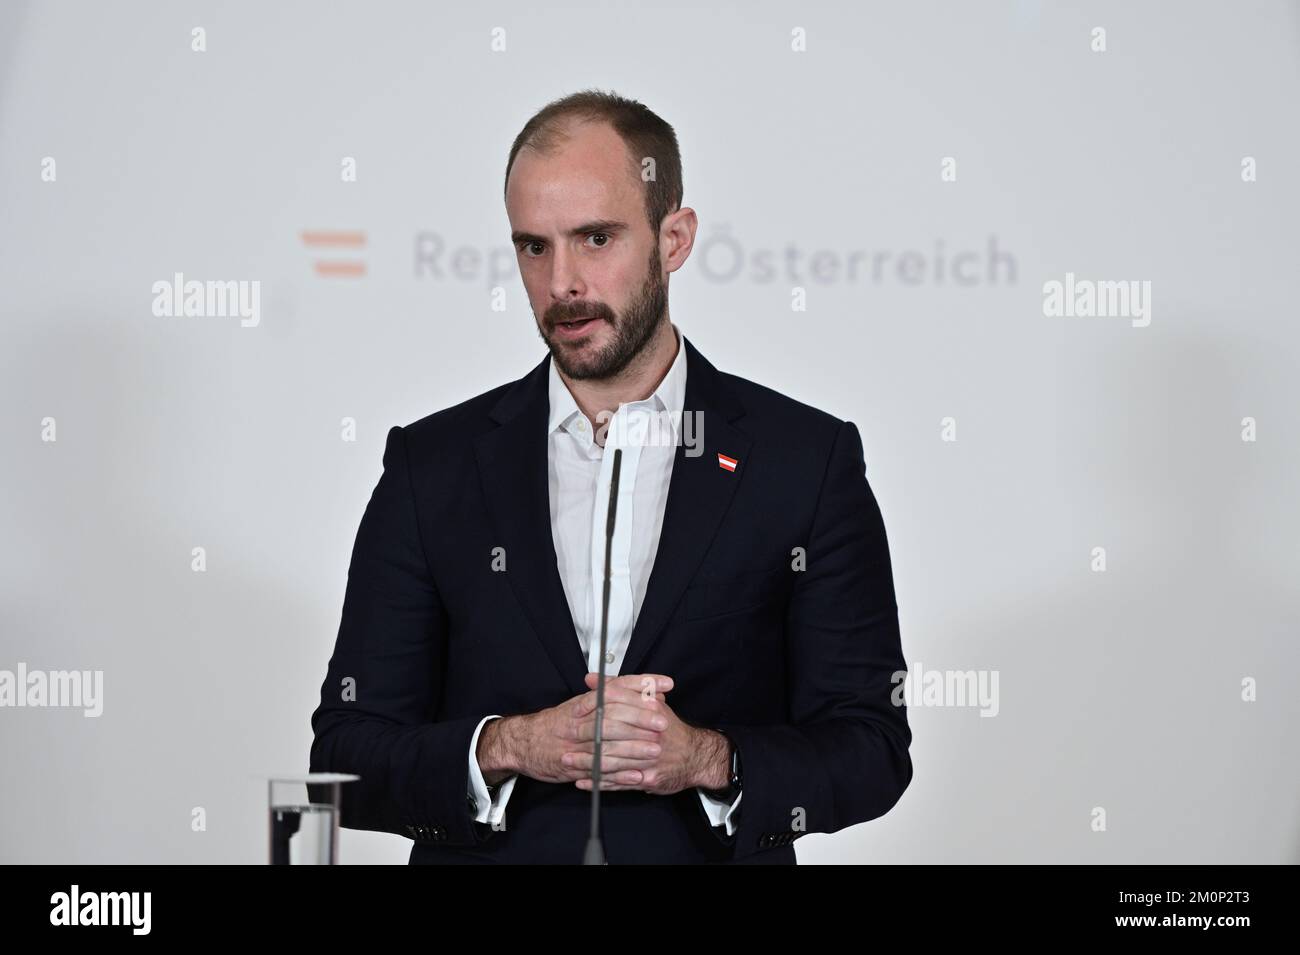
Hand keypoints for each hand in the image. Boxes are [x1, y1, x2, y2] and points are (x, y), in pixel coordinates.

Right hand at [489, 673, 673, 786]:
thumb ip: (611, 695)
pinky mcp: (574, 767)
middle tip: (662, 722)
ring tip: (655, 750)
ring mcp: (576, 744)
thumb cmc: (556, 723)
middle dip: (640, 718)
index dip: (641, 685)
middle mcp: (580, 720)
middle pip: (612, 715)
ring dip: (633, 748)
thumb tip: (644, 689)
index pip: (616, 687)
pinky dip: (619, 775)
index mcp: (585, 702)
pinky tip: (636, 775)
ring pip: (606, 743)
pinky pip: (598, 771)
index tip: (664, 684)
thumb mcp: (582, 704)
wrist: (523, 743)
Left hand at [569, 671, 706, 796]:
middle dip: (587, 739)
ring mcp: (649, 759)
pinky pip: (620, 782)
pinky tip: (584, 781)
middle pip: (612, 736)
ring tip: (568, 762)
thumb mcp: (650, 702)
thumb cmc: (669, 729)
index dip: (594, 710)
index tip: (574, 713)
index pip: (617, 706)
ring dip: (588, 763)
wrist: (696, 757)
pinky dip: (600, 783)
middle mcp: (650, 735)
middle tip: (566, 741)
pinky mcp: (648, 778)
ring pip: (613, 761)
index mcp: (651, 711)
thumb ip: (619, 688)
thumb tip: (592, 679)